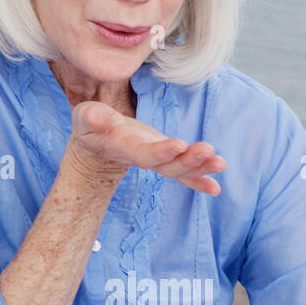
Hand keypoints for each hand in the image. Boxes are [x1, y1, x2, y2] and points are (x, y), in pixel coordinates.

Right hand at [67, 100, 225, 194]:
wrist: (97, 144)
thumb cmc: (91, 126)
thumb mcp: (85, 117)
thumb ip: (90, 117)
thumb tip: (96, 116)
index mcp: (123, 147)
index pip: (142, 153)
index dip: (159, 152)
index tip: (178, 145)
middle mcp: (142, 158)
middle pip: (167, 166)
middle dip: (188, 160)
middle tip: (208, 152)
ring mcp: (156, 161)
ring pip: (179, 169)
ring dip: (200, 167)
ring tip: (221, 164)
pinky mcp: (164, 159)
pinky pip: (183, 174)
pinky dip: (199, 180)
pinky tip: (215, 188)